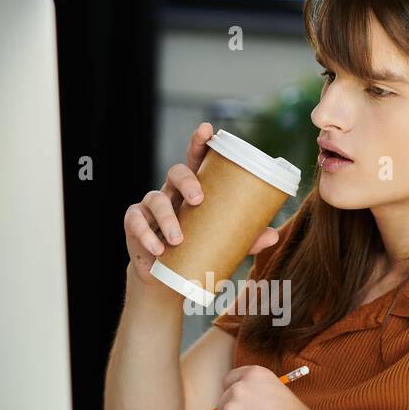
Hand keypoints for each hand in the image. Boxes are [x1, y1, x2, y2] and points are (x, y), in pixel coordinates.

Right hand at [123, 121, 279, 285]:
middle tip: (198, 199)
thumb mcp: (223, 244)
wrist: (167, 280)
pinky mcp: (135, 225)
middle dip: (187, 181)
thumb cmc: (198, 251)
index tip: (207, 129)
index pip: (197, 160)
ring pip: (156, 200)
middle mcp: (172, 192)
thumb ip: (247, 239)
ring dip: (167, 218)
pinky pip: (137, 223)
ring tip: (178, 239)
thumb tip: (273, 235)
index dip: (200, 142)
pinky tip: (158, 249)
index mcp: (194, 190)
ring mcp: (151, 207)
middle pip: (176, 172)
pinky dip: (147, 236)